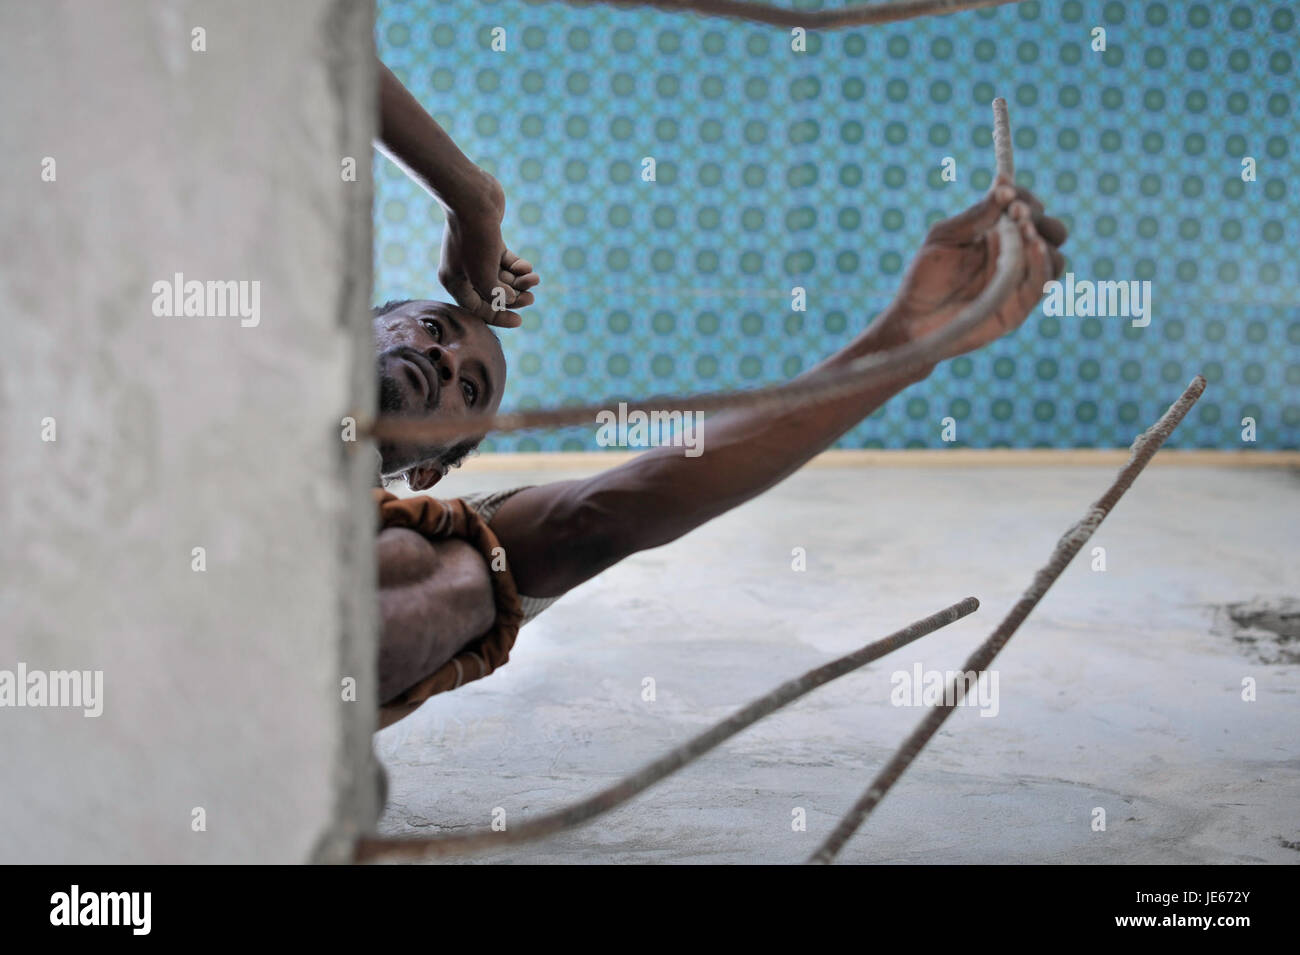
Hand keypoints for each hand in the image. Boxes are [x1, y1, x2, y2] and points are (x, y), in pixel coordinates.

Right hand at [438, 171, 539, 327]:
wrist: (472, 197)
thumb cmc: (474, 237)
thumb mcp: (483, 274)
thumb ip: (496, 294)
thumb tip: (510, 299)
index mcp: (455, 282)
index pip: (477, 308)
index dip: (499, 317)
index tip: (520, 322)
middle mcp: (464, 271)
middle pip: (492, 293)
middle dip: (513, 297)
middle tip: (531, 299)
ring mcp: (477, 255)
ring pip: (502, 277)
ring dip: (519, 280)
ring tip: (534, 279)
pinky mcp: (490, 242)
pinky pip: (506, 261)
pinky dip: (517, 266)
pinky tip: (526, 266)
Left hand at [876, 179, 1066, 363]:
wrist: (914, 321)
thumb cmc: (925, 278)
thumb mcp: (944, 238)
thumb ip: (975, 216)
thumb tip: (1003, 186)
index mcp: (996, 232)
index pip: (1025, 207)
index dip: (1022, 198)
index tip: (1007, 195)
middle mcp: (1014, 254)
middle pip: (1050, 229)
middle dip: (1037, 217)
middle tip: (1018, 215)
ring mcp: (1020, 279)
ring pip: (1054, 255)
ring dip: (1043, 239)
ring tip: (1024, 231)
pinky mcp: (1020, 304)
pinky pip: (1043, 281)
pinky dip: (1042, 261)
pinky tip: (1032, 246)